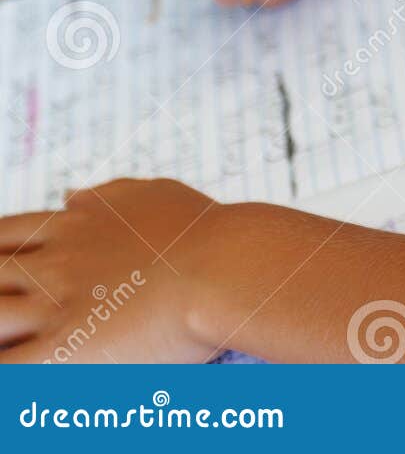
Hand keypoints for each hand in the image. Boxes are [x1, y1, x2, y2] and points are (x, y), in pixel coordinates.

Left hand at [0, 179, 222, 362]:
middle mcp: (56, 262)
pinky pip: (10, 368)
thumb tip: (70, 196)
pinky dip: (8, 368)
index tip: (2, 267)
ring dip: (0, 328)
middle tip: (10, 310)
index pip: (6, 234)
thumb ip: (105, 196)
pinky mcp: (65, 348)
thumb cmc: (200, 230)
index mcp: (73, 225)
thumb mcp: (150, 194)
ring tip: (13, 341)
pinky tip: (21, 370)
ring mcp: (56, 304)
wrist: (223, 266)